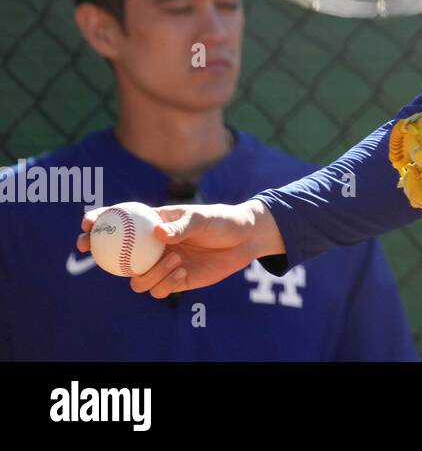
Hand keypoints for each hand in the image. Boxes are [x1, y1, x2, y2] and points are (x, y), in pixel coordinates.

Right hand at [77, 200, 284, 298]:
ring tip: (177, 260)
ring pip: (136, 278)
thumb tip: (157, 233)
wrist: (245, 240)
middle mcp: (153, 246)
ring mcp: (161, 264)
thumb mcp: (204, 218)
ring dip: (149, 274)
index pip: (121, 221)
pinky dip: (165, 284)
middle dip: (97, 252)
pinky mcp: (174, 281)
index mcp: (155, 224)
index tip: (88, 222)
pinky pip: (157, 290)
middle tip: (90, 250)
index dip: (100, 221)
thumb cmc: (223, 221)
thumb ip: (182, 225)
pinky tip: (184, 271)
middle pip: (115, 254)